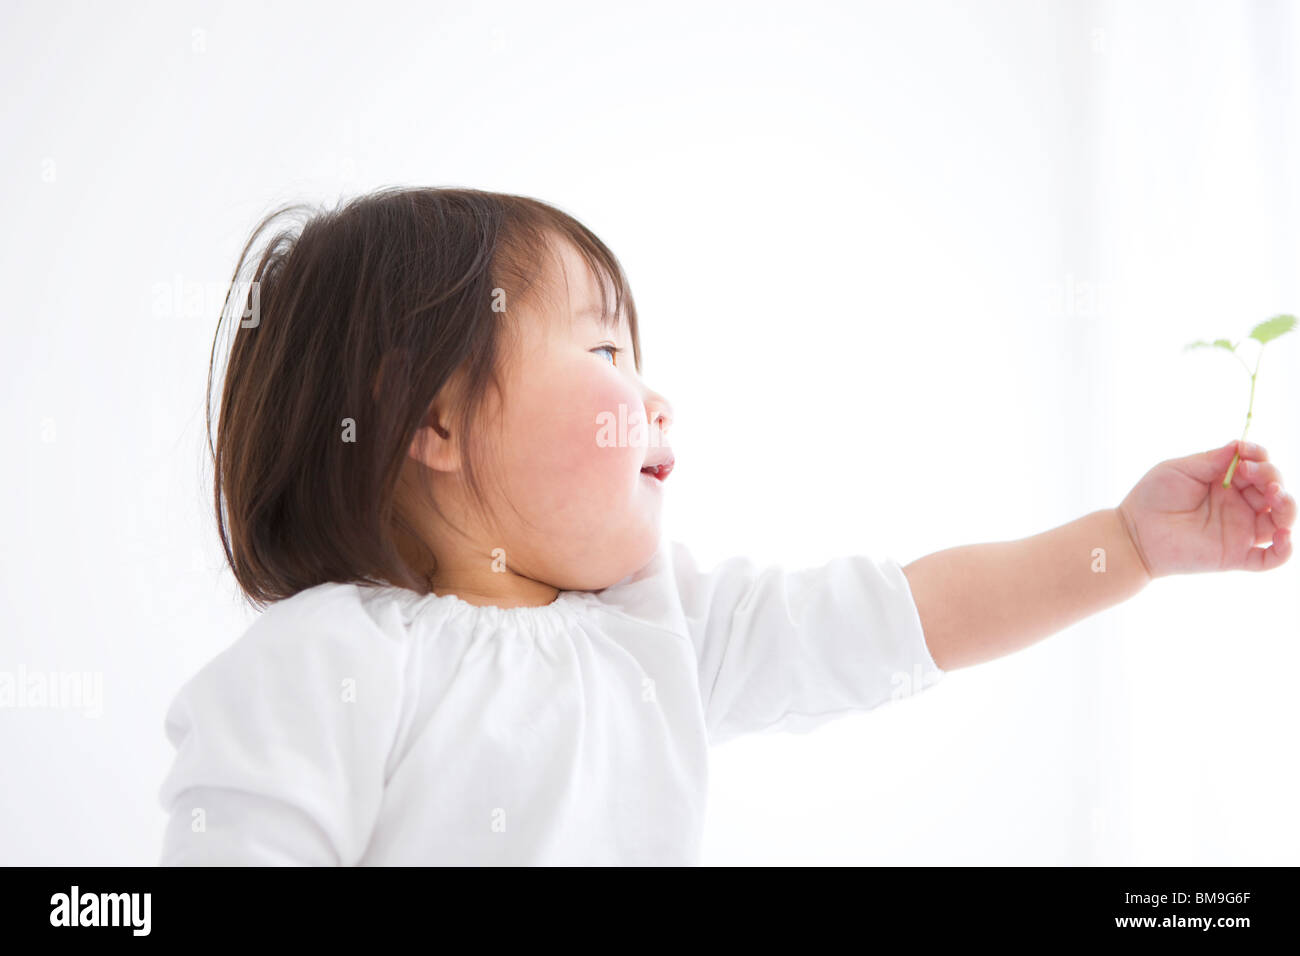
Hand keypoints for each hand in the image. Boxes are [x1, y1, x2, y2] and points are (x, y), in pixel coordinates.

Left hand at [1116, 439, 1293, 576]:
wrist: (1133, 534)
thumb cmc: (1152, 498)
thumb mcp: (1180, 470)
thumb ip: (1211, 460)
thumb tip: (1240, 445)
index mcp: (1229, 483)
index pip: (1260, 467)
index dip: (1260, 457)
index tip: (1245, 452)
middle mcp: (1240, 506)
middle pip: (1275, 490)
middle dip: (1272, 476)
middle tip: (1252, 472)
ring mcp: (1240, 531)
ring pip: (1281, 520)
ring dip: (1287, 506)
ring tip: (1275, 494)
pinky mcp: (1236, 555)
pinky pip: (1272, 558)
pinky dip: (1286, 549)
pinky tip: (1283, 535)